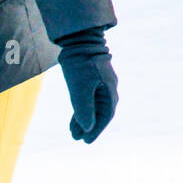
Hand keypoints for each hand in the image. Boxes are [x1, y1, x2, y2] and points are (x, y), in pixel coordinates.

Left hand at [57, 28, 118, 143]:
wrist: (79, 41)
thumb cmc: (81, 64)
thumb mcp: (80, 89)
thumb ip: (84, 109)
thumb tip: (88, 128)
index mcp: (109, 91)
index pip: (106, 116)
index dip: (96, 130)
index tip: (86, 141)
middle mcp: (107, 89)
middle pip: (100, 113)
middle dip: (89, 127)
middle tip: (78, 139)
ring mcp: (99, 84)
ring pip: (92, 108)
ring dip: (83, 120)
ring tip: (73, 134)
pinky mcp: (90, 80)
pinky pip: (87, 99)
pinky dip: (81, 110)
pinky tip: (74, 120)